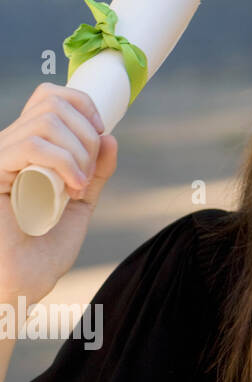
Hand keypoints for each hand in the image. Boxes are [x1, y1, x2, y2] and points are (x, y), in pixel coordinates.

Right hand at [0, 83, 117, 306]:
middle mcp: (9, 147)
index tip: (101, 136)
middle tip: (88, 175)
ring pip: (47, 121)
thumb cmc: (43, 248)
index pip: (49, 97)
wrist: (20, 284)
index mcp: (28, 149)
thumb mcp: (80, 202)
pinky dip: (64, 162)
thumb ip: (95, 171)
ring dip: (78, 151)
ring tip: (78, 186)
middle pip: (53, 104)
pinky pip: (30, 146)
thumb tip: (110, 136)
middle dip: (87, 135)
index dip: (83, 106)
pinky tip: (72, 188)